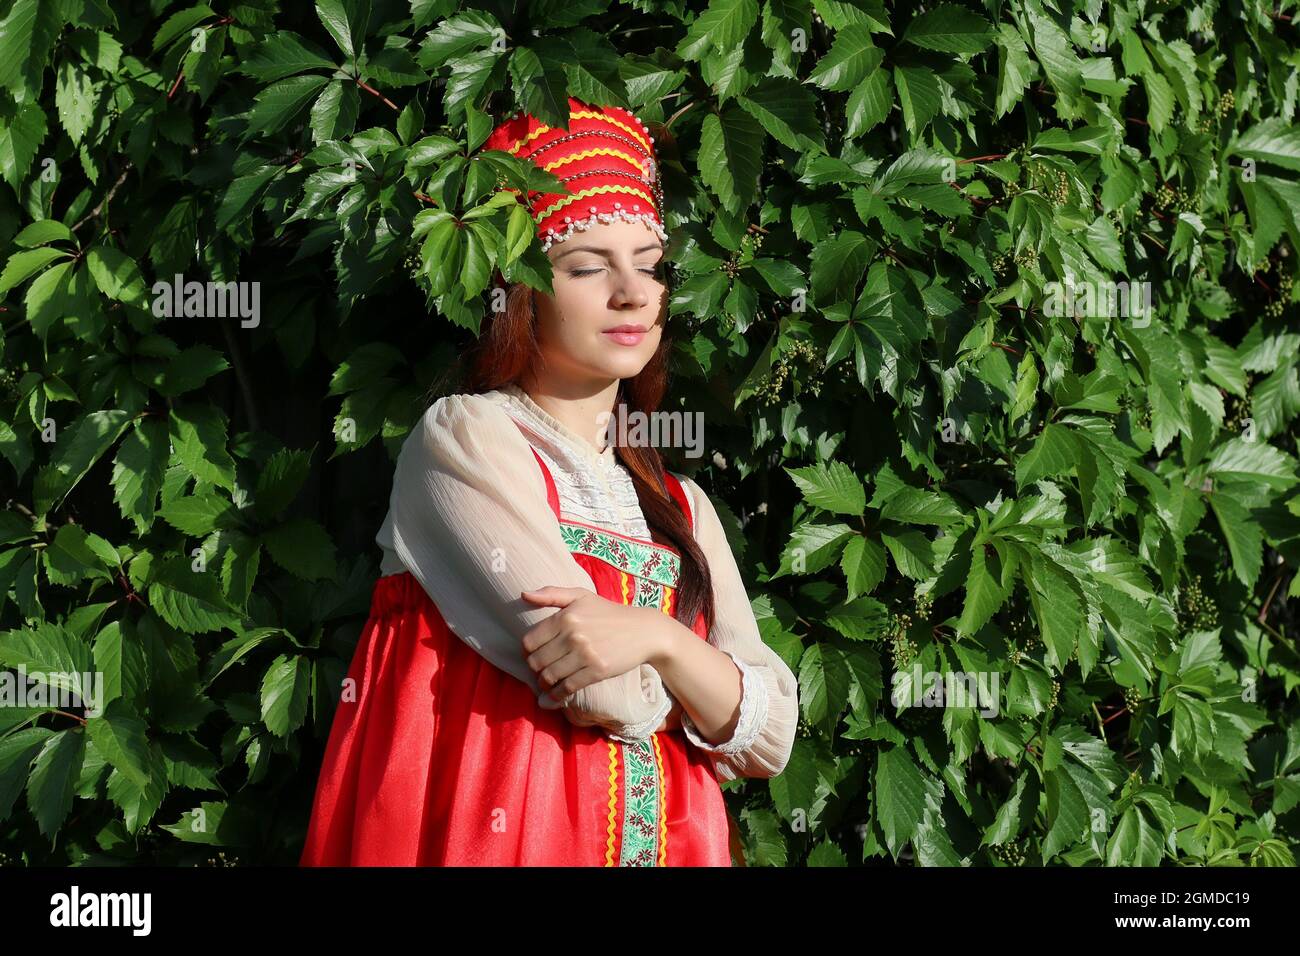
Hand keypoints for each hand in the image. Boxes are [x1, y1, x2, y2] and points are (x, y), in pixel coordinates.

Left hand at [520, 586, 664, 702]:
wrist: (643, 630)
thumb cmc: (608, 613)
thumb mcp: (581, 596)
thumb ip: (551, 594)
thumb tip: (523, 595)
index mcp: (565, 616)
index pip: (529, 642)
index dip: (529, 651)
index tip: (535, 653)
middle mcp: (573, 634)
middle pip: (536, 661)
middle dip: (535, 668)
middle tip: (541, 669)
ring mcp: (585, 654)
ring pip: (549, 676)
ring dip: (545, 683)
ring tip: (547, 682)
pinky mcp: (597, 671)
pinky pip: (568, 687)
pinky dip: (558, 694)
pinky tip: (558, 693)